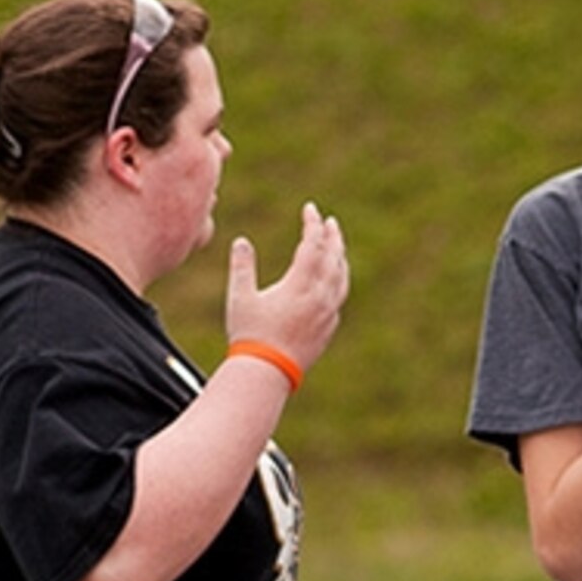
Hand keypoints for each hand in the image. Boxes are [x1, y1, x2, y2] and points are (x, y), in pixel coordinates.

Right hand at [224, 201, 348, 371]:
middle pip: (333, 259)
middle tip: (330, 222)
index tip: (310, 208)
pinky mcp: (328, 328)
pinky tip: (333, 282)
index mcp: (300, 285)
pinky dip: (338, 282)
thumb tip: (241, 242)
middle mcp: (320, 297)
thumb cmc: (251, 334)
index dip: (312, 224)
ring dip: (339, 259)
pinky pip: (338, 299)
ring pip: (340, 279)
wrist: (268, 372)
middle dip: (332, 237)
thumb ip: (242, 266)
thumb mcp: (240, 296)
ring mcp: (327, 314)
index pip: (312, 245)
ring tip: (336, 247)